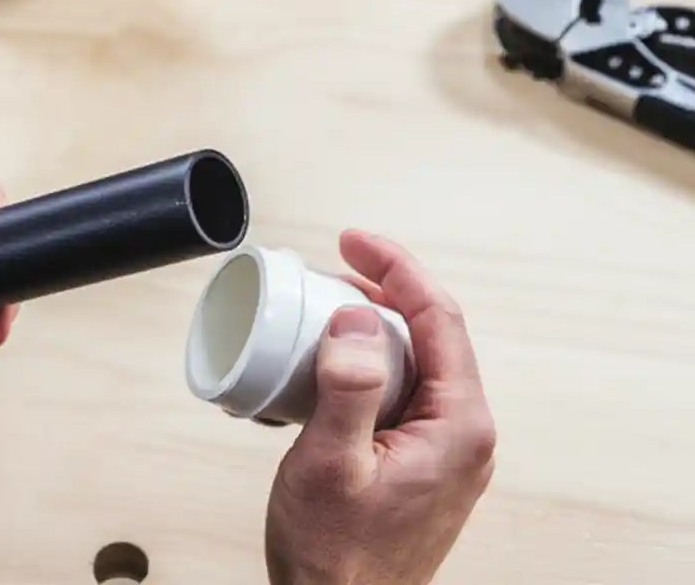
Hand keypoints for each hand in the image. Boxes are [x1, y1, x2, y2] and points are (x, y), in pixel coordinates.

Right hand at [263, 230, 495, 584]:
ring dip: (375, 327)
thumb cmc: (338, 559)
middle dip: (385, 288)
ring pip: (418, 362)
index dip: (397, 267)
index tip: (355, 240)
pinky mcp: (422, 462)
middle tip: (337, 262)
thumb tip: (354, 321)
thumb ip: (347, 388)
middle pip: (434, 333)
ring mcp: (446, 450)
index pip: (440, 318)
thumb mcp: (330, 464)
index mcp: (459, 426)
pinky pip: (405, 392)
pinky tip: (334, 365)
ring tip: (328, 306)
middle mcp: (464, 435)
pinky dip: (372, 364)